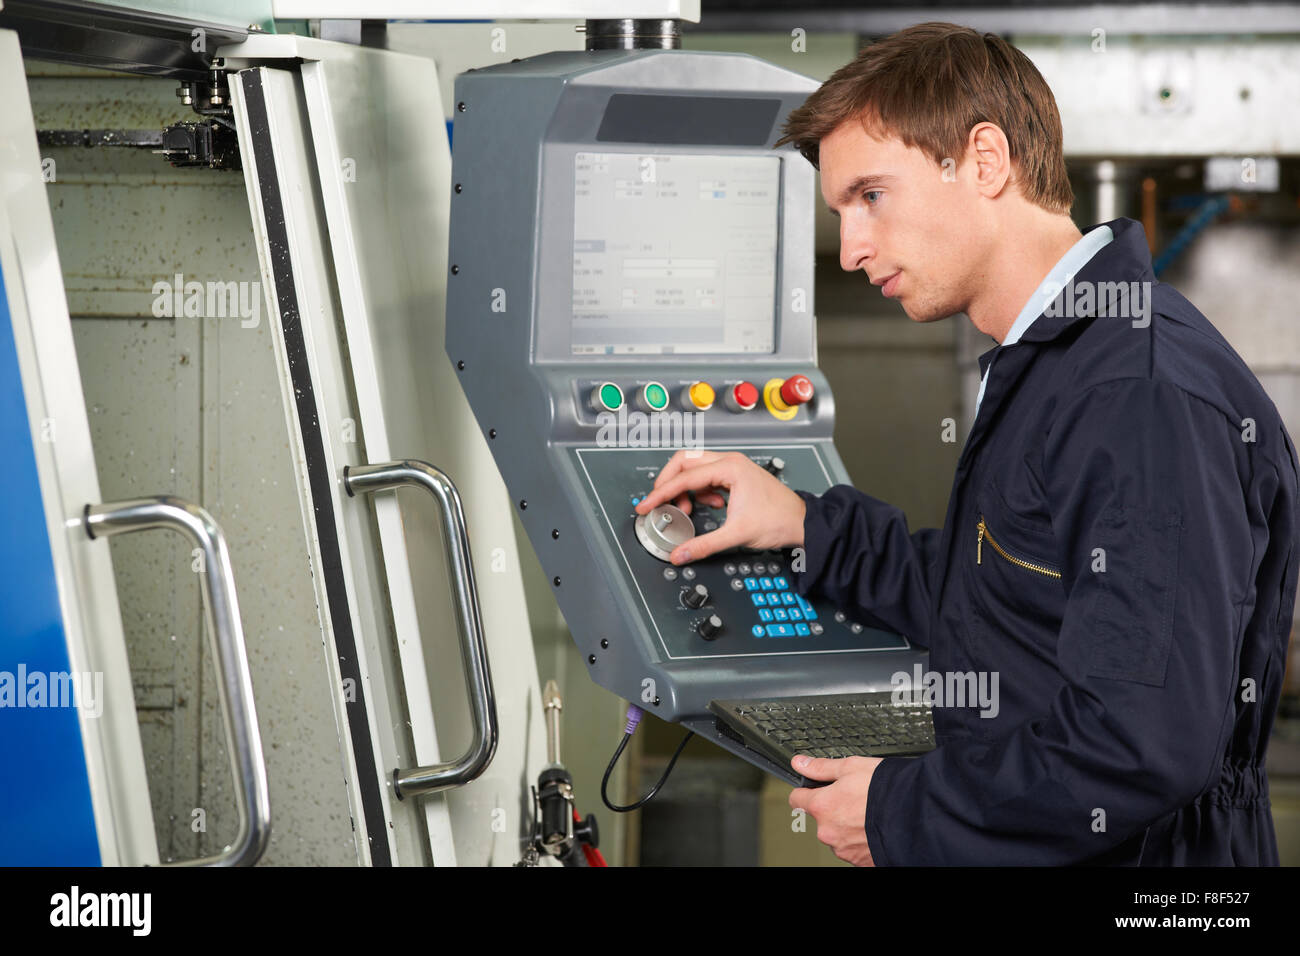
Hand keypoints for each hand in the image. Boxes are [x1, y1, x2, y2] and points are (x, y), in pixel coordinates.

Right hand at [634, 450, 805, 563]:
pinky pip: (706, 476)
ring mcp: (733, 466)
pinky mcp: (735, 475)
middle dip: (669, 483)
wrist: (802, 523)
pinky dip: (699, 490)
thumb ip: (704, 545)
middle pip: (684, 462)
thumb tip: (681, 554)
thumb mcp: (737, 535)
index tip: (647, 505)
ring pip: (694, 467)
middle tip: (660, 503)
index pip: (684, 477)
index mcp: (730, 468)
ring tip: (689, 508)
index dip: (661, 493)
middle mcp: (730, 461)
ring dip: (685, 487)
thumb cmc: (779, 521)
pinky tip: (709, 506)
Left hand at [788, 755, 882, 866]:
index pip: (797, 799)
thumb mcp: (851, 767)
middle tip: (855, 797)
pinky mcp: (859, 861)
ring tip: (869, 812)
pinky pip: (853, 848)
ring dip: (847, 825)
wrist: (915, 816)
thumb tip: (800, 763)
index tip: (815, 788)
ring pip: (837, 834)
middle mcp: (828, 831)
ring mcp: (844, 849)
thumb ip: (821, 767)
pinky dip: (861, 838)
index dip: (806, 791)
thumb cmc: (885, 791)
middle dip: (833, 808)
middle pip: (820, 818)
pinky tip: (875, 827)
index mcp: (822, 806)